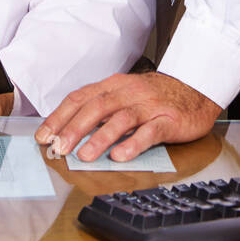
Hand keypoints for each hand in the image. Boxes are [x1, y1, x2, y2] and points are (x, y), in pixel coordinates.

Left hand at [35, 72, 220, 161]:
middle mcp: (129, 92)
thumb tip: (71, 131)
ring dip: (100, 137)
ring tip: (84, 155)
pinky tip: (121, 155)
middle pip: (97, 107)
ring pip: (121, 118)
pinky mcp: (168, 120)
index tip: (43, 135)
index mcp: (115, 85)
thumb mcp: (126, 95)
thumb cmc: (157, 96)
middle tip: (58, 147)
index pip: (81, 97)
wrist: (196, 88)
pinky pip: (149, 131)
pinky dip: (133, 143)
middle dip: (74, 128)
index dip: (60, 116)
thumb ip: (102, 110)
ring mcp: (149, 105)